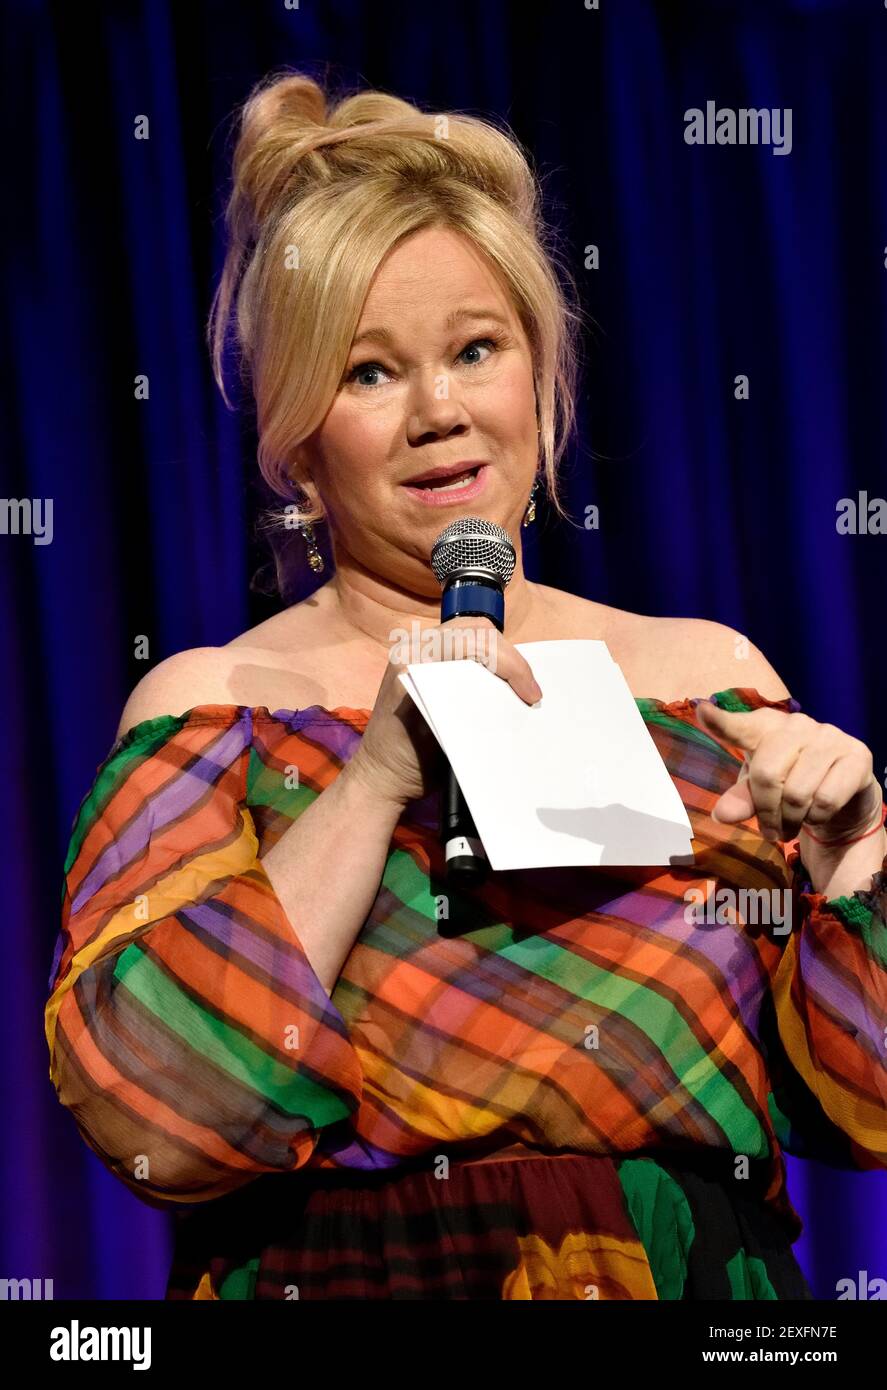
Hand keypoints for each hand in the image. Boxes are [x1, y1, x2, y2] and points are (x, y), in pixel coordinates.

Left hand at [346, 617, 542, 808]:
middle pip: (477, 631)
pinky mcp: (428, 659)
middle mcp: (413, 646)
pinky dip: (490, 660)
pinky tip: (503, 682)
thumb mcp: (440, 737)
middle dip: (510, 658)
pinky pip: (467, 645)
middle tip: (530, 692)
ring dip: (502, 656)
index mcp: (412, 660)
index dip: (509, 664)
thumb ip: (468, 708)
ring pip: (475, 633)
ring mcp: (419, 649)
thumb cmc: (405, 763)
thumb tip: (509, 694)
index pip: (472, 642)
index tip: (530, 695)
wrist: (380, 775)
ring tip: (520, 686)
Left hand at [694, 700, 883, 843]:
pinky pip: (825, 800)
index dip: (721, 722)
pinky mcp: (856, 756)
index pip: (739, 726)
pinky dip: (816, 818)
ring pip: (797, 792)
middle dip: (765, 812)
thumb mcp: (760, 792)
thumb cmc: (790, 784)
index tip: (702, 711)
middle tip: (769, 831)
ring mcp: (829, 736)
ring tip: (790, 827)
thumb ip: (741, 799)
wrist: (843, 794)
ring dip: (790, 821)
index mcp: (765, 726)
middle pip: (766, 774)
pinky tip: (816, 816)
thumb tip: (722, 815)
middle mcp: (797, 724)